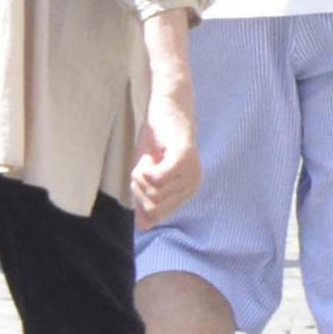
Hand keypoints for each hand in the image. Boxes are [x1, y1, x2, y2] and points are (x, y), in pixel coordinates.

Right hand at [131, 18, 203, 227]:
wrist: (168, 106)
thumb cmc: (157, 139)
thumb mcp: (146, 174)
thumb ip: (146, 199)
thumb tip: (145, 227)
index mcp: (187, 192)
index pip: (155, 214)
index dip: (140, 196)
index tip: (144, 174)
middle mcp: (193, 185)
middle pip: (152, 204)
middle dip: (139, 186)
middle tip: (145, 162)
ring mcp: (190, 173)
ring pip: (152, 191)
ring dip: (140, 173)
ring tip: (150, 155)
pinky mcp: (183, 158)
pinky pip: (159, 179)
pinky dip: (146, 171)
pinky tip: (148, 158)